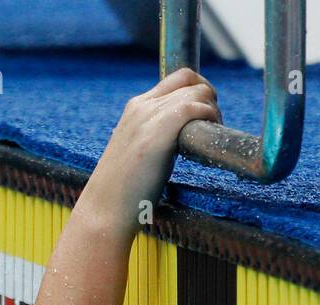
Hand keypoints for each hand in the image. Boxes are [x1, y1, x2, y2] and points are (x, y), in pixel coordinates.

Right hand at [79, 68, 220, 238]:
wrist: (105, 209)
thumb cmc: (123, 191)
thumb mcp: (137, 153)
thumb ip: (154, 137)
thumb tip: (177, 143)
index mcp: (135, 108)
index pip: (176, 79)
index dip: (198, 90)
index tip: (205, 115)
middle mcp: (141, 105)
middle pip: (190, 79)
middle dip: (210, 97)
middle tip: (213, 124)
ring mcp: (149, 116)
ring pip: (197, 91)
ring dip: (213, 109)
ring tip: (212, 134)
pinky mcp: (159, 131)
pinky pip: (196, 107)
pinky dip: (210, 117)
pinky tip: (209, 137)